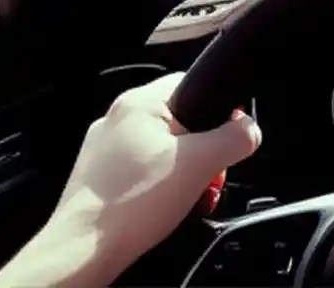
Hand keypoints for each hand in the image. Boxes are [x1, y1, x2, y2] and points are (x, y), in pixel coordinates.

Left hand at [0, 72, 261, 286]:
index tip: (227, 140)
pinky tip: (166, 208)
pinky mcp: (99, 178)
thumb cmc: (133, 204)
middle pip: (182, 123)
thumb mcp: (202, 163)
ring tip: (189, 197)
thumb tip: (249, 130)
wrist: (83, 251)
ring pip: (165, 151)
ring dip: (186, 173)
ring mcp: (104, 150)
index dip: (221, 111)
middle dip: (205, 152)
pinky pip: (145, 173)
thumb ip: (235, 138)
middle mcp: (117, 119)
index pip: (193, 83)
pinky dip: (163, 188)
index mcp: (138, 102)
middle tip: (208, 177)